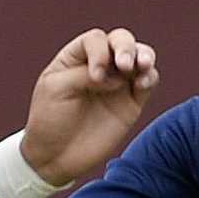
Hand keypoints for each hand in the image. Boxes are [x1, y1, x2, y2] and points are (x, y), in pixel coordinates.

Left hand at [21, 28, 159, 188]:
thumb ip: (85, 73)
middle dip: (125, 47)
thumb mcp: (56, 89)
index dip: (99, 52)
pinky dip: (150, 77)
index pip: (96, 40)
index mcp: (76, 57)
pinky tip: (143, 84)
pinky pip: (147, 82)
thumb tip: (119, 75)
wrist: (55, 157)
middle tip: (124, 65)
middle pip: (120, 40)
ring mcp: (117, 83)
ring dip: (144, 55)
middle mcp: (100, 65)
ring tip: (142, 65)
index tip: (94, 77)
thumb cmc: (49, 119)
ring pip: (139, 56)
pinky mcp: (131, 103)